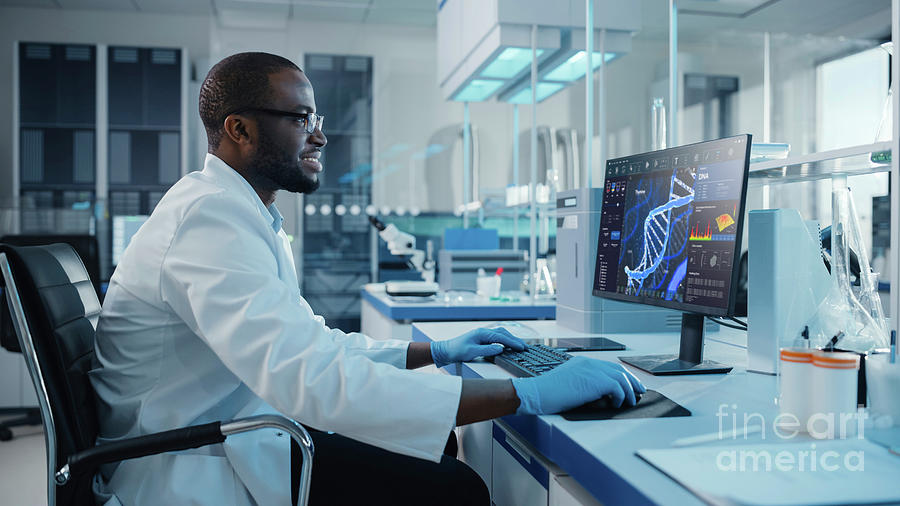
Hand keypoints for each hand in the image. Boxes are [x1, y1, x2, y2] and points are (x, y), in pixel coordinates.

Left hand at [431, 327, 525, 367]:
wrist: (445, 351)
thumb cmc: (456, 351)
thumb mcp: (471, 352)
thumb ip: (487, 350)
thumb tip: (500, 349)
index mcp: (482, 333)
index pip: (501, 337)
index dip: (513, 342)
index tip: (521, 348)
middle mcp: (483, 332)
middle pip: (503, 333)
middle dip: (515, 340)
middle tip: (525, 347)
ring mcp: (483, 335)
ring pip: (501, 335)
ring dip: (511, 340)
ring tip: (520, 346)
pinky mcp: (482, 339)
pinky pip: (497, 338)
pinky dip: (505, 341)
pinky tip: (509, 345)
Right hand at [511, 356, 645, 414]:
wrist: (537, 393)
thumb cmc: (548, 393)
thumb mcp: (569, 384)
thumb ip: (585, 385)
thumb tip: (601, 395)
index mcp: (583, 362)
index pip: (609, 367)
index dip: (622, 376)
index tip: (629, 385)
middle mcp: (589, 363)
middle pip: (619, 370)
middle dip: (632, 381)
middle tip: (639, 392)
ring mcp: (593, 370)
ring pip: (621, 378)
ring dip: (629, 391)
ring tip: (631, 402)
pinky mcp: (595, 381)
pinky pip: (617, 388)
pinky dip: (621, 397)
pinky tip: (618, 404)